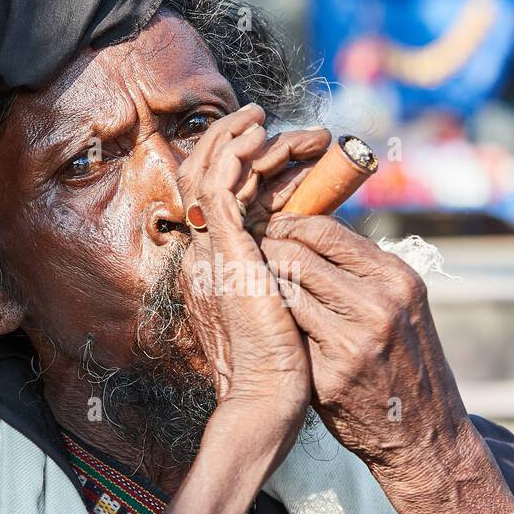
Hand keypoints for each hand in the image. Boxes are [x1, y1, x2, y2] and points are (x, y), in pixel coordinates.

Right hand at [173, 105, 329, 429]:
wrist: (270, 399)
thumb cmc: (286, 366)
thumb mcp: (285, 306)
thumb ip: (284, 275)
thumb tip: (308, 253)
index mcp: (218, 266)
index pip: (218, 200)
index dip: (245, 167)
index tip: (282, 150)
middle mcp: (207, 254)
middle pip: (205, 178)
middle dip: (238, 143)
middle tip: (269, 119)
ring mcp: (211, 251)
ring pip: (208, 173)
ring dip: (235, 138)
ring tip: (261, 115)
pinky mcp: (224, 252)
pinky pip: (218, 187)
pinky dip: (234, 155)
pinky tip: (257, 135)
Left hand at [259, 214, 488, 511]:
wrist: (422, 434)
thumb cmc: (402, 363)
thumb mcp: (400, 306)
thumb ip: (362, 272)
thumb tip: (309, 230)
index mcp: (397, 278)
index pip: (327, 230)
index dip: (287, 225)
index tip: (267, 228)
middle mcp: (380, 303)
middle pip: (300, 254)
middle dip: (266, 249)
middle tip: (246, 253)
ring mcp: (355, 338)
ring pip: (286, 288)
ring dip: (263, 283)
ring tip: (250, 284)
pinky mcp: (332, 372)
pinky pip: (286, 331)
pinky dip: (271, 321)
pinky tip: (263, 322)